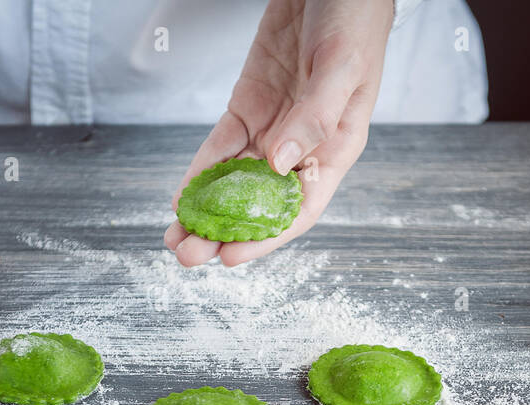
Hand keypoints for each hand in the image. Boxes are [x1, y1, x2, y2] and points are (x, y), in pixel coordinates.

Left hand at [164, 0, 391, 266]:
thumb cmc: (355, 18)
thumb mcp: (342, 66)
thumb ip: (315, 116)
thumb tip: (281, 163)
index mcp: (335, 148)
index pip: (297, 208)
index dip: (265, 237)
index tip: (231, 256)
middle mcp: (302, 147)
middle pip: (259, 204)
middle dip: (223, 232)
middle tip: (188, 254)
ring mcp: (274, 128)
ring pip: (234, 183)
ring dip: (206, 212)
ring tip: (174, 237)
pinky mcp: (249, 106)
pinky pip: (221, 148)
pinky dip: (200, 173)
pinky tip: (182, 197)